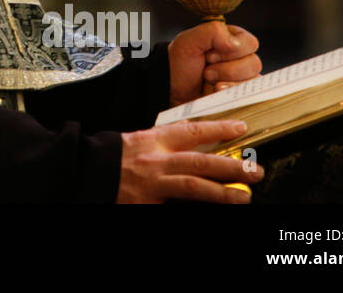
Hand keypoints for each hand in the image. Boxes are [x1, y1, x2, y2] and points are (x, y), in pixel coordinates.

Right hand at [118, 119, 261, 202]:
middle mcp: (155, 161)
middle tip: (254, 171)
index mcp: (154, 140)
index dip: (218, 129)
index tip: (241, 128)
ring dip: (221, 192)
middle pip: (199, 162)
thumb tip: (198, 136)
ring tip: (243, 196)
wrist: (88, 171)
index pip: (191, 131)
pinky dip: (193, 210)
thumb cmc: (119, 155)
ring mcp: (152, 184)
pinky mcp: (147, 204)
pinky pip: (173, 207)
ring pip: (192, 187)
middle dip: (230, 167)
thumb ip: (169, 139)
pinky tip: (213, 212)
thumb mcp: (143, 139)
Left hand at [168, 21, 260, 105]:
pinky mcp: (241, 94)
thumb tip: (235, 42)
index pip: (250, 43)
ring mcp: (242, 78)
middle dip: (226, 69)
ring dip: (225, 81)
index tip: (209, 54)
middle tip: (207, 69)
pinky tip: (214, 91)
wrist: (172, 89)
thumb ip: (212, 32)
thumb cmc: (180, 65)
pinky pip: (248, 95)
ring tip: (208, 79)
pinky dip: (229, 93)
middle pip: (254, 63)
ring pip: (252, 80)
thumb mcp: (188, 41)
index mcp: (231, 40)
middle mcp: (240, 58)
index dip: (231, 51)